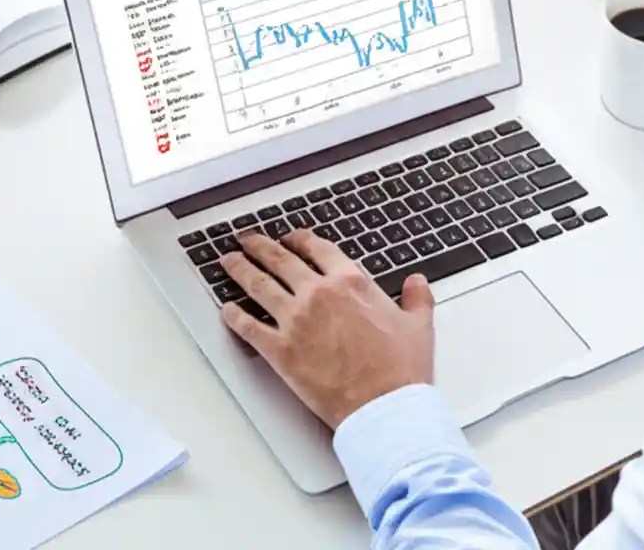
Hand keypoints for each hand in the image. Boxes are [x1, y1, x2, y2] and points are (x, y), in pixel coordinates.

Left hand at [219, 230, 435, 428]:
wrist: (384, 405)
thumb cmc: (401, 369)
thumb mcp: (418, 326)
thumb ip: (416, 298)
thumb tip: (416, 282)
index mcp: (351, 282)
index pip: (318, 249)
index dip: (300, 240)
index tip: (291, 238)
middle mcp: (319, 294)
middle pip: (280, 260)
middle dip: (260, 246)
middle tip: (246, 240)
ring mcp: (296, 321)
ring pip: (258, 285)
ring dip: (240, 270)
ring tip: (228, 262)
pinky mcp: (281, 351)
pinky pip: (249, 328)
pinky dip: (234, 317)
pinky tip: (226, 310)